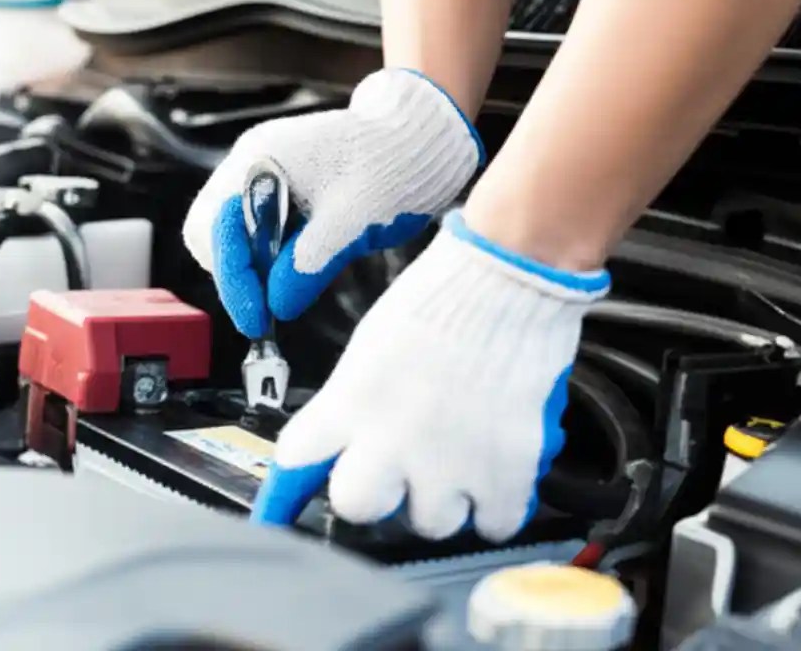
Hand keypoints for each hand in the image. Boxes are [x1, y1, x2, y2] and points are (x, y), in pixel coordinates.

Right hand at [182, 68, 483, 337]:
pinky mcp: (278, 183)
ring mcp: (262, 169)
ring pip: (228, 230)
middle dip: (235, 272)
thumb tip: (276, 306)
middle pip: (210, 229)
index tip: (256, 319)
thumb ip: (309, 265)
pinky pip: (252, 225)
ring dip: (250, 265)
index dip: (234, 279)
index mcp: (262, 158)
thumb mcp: (353, 223)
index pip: (218, 227)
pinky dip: (266, 254)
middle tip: (266, 307)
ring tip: (289, 284)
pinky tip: (297, 265)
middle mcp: (252, 159)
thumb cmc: (392, 167)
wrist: (419, 136)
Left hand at [250, 210, 610, 540]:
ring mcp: (449, 459)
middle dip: (374, 496)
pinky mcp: (506, 468)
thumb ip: (352, 397)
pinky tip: (496, 478)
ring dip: (441, 501)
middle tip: (394, 476)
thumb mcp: (372, 344)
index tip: (292, 494)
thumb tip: (348, 434)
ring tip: (456, 466)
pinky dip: (496, 508)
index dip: (295, 477)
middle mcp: (391, 439)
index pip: (296, 459)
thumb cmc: (444, 297)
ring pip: (430, 522)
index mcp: (350, 400)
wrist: (507, 277)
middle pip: (358, 506)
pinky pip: (494, 523)